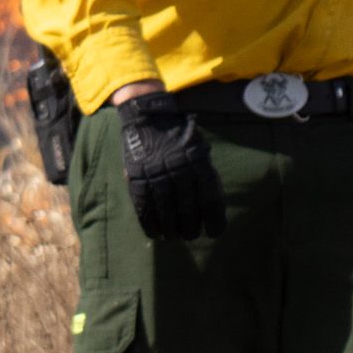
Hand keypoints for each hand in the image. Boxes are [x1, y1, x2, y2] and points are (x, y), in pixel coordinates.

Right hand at [118, 90, 227, 240]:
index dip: (213, 218)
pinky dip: (149, 222)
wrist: (147, 116)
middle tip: (192, 235)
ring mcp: (155, 172)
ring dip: (171, 228)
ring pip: (165, 209)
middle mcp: (178, 168)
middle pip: (187, 207)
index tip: (215, 232)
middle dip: (191, 226)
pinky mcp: (136, 176)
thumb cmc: (178, 135)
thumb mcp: (199, 148)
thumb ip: (204, 173)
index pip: (209, 196)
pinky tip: (155, 233)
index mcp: (198, 161)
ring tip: (175, 237)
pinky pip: (143, 205)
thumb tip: (212, 204)